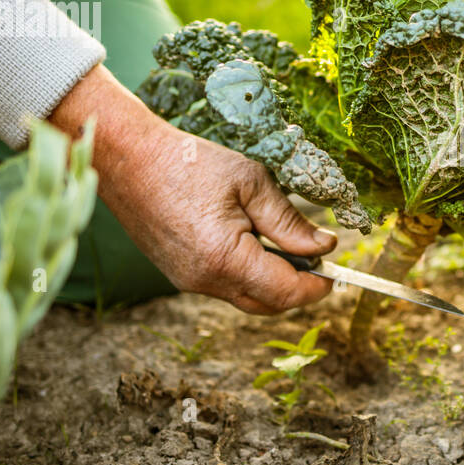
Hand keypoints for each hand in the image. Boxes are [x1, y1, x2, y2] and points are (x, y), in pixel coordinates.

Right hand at [50, 66, 335, 313]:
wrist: (128, 160)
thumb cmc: (190, 162)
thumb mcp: (251, 182)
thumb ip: (289, 221)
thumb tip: (323, 247)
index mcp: (226, 258)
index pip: (285, 292)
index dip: (316, 287)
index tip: (335, 273)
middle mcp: (205, 280)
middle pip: (268, 304)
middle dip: (298, 289)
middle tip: (318, 260)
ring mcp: (188, 282)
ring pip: (246, 298)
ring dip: (272, 282)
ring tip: (286, 246)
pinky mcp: (179, 275)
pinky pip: (225, 287)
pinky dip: (248, 275)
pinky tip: (254, 244)